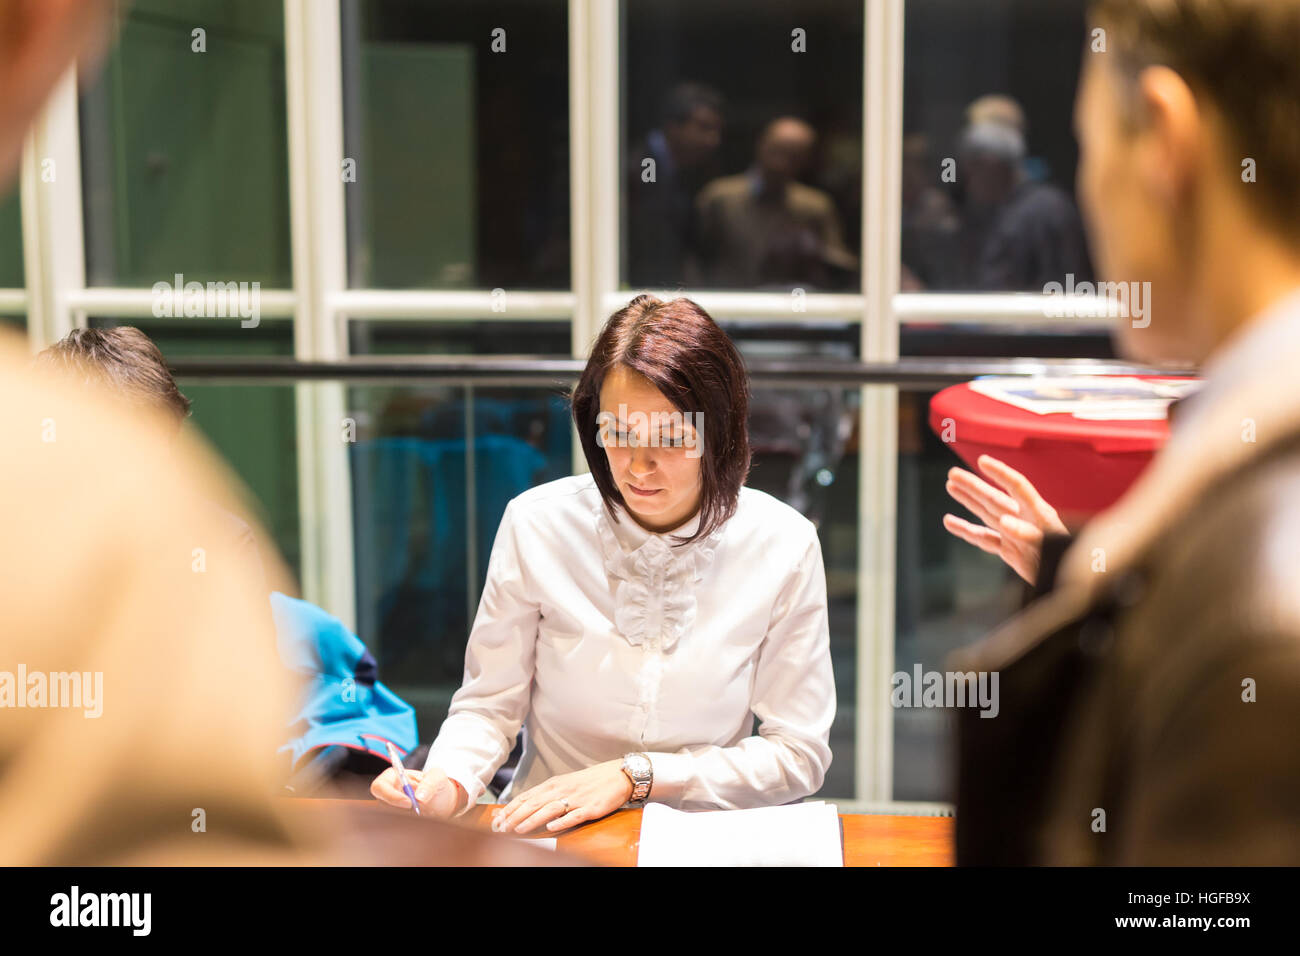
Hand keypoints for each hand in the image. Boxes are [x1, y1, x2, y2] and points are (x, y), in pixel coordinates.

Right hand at [370, 766, 466, 818]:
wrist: (443, 802)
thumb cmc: (437, 785)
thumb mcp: (439, 778)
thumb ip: (430, 782)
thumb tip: (419, 796)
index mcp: (393, 777)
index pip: (380, 787)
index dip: (390, 796)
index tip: (409, 803)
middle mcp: (387, 793)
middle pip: (381, 806)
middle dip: (398, 811)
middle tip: (418, 812)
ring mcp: (390, 809)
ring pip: (388, 818)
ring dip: (405, 819)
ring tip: (423, 815)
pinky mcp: (395, 821)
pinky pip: (396, 827)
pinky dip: (408, 826)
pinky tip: (420, 822)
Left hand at [491, 760, 634, 834]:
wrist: (616, 775)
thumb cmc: (587, 782)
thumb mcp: (563, 784)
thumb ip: (544, 795)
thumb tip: (521, 806)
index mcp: (553, 784)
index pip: (526, 797)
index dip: (510, 809)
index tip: (496, 820)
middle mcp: (562, 790)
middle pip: (534, 804)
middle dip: (515, 817)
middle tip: (501, 828)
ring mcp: (576, 799)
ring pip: (549, 810)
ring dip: (532, 820)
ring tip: (518, 829)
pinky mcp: (591, 808)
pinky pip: (574, 816)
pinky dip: (562, 821)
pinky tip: (551, 827)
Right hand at [943, 454, 1067, 585]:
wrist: (1074, 584)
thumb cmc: (1069, 562)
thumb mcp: (1052, 547)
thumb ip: (1028, 534)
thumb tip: (1004, 522)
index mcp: (1039, 514)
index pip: (1017, 486)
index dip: (1000, 473)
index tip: (982, 461)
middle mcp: (1025, 520)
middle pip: (995, 498)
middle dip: (974, 485)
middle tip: (953, 473)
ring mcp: (1014, 535)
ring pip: (986, 513)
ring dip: (968, 500)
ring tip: (951, 485)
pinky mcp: (1009, 551)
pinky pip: (983, 538)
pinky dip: (966, 530)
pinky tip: (950, 522)